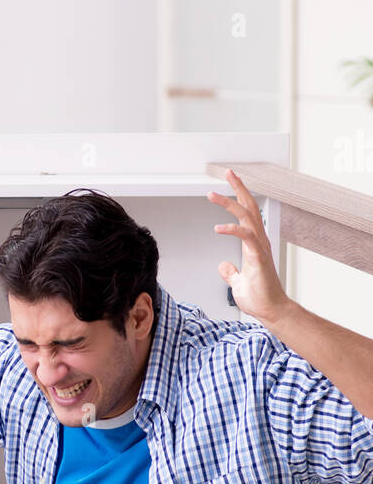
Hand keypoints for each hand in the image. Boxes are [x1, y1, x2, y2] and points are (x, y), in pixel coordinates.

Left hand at [207, 168, 292, 325]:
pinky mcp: (258, 257)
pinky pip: (246, 237)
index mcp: (253, 244)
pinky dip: (232, 229)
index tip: (228, 184)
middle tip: (228, 172)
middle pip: (249, 207)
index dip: (238, 197)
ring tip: (212, 194)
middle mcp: (258, 241)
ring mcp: (259, 248)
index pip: (247, 214)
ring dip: (229, 203)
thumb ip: (231, 273)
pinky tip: (218, 227)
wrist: (271, 311)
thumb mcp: (237, 284)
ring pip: (247, 216)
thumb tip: (223, 266)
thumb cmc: (259, 298)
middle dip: (239, 188)